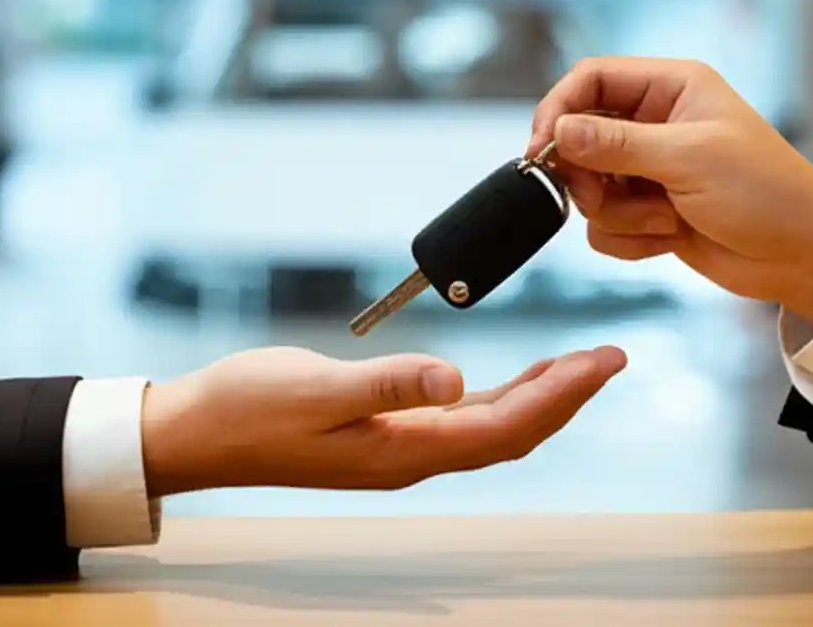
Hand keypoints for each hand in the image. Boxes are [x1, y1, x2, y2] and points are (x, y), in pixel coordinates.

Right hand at [141, 345, 625, 495]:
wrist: (199, 432)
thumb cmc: (247, 409)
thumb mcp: (314, 390)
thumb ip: (386, 383)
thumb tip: (457, 378)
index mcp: (402, 450)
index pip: (504, 427)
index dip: (561, 396)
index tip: (603, 361)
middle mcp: (412, 456)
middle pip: (512, 432)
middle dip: (568, 396)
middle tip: (613, 357)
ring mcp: (400, 446)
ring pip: (494, 427)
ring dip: (542, 397)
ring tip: (583, 365)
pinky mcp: (387, 429)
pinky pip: (466, 419)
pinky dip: (504, 396)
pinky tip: (519, 377)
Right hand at [528, 57, 812, 327]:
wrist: (803, 258)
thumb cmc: (768, 194)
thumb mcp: (690, 159)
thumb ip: (618, 144)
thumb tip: (560, 131)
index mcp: (673, 87)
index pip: (591, 79)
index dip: (559, 109)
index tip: (543, 149)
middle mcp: (656, 123)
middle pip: (579, 137)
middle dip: (588, 175)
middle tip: (600, 196)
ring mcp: (650, 170)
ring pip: (588, 188)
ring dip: (619, 213)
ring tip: (665, 219)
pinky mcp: (648, 212)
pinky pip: (604, 225)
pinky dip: (630, 239)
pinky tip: (670, 238)